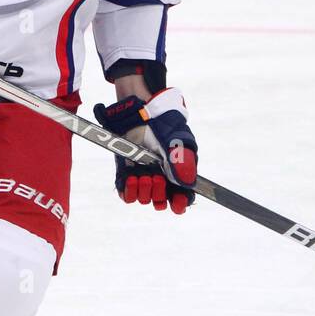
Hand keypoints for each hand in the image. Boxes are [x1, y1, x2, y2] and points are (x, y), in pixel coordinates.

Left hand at [93, 88, 197, 213]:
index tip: (177, 202)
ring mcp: (143, 175)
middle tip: (157, 178)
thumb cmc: (162, 124)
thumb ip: (184, 164)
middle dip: (160, 194)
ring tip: (144, 176)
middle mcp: (161, 177)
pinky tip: (132, 178)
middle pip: (162, 201)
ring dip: (145, 191)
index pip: (181, 198)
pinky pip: (127, 194)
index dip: (180, 203)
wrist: (139, 112)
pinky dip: (129, 191)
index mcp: (177, 172)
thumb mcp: (178, 141)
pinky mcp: (126, 173)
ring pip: (145, 199)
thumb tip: (188, 185)